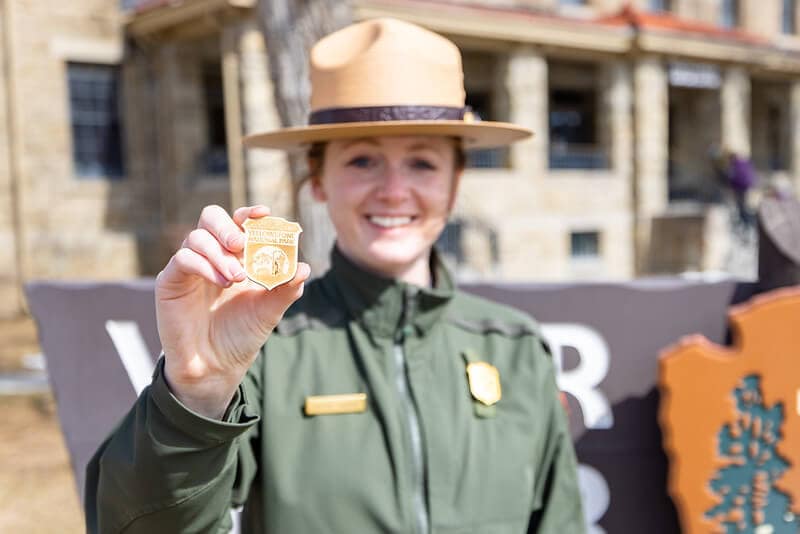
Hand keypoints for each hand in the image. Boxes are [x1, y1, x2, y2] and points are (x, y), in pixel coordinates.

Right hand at [155, 205, 309, 417]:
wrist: (217, 366)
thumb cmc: (242, 334)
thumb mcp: (270, 310)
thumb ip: (286, 289)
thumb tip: (304, 268)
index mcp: (235, 255)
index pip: (238, 222)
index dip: (249, 213)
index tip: (264, 213)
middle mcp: (210, 255)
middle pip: (211, 217)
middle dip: (228, 226)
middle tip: (241, 244)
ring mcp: (189, 267)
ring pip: (196, 237)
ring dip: (219, 253)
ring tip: (236, 277)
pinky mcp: (170, 282)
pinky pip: (182, 259)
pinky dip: (203, 264)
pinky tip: (220, 282)